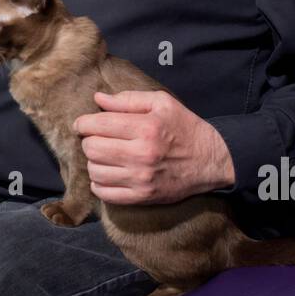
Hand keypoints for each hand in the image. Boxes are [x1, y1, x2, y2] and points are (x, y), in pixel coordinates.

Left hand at [73, 90, 234, 204]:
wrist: (211, 161)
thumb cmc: (184, 127)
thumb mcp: (162, 103)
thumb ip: (128, 99)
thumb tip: (98, 99)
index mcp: (146, 128)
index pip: (97, 125)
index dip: (83, 123)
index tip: (83, 124)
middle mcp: (141, 155)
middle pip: (91, 148)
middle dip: (88, 141)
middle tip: (97, 138)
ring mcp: (141, 179)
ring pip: (94, 171)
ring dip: (94, 162)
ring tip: (106, 155)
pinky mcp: (142, 197)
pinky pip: (104, 193)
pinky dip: (99, 183)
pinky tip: (108, 173)